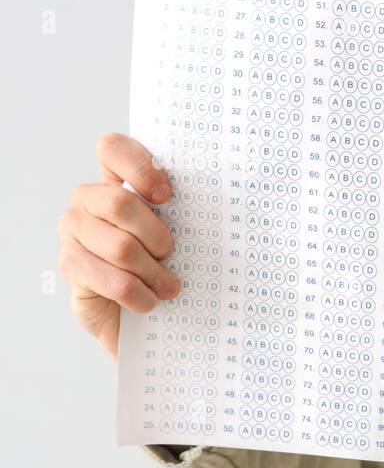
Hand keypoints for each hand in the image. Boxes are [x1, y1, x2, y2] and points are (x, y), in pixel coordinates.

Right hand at [56, 133, 179, 359]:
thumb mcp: (179, 233)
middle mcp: (87, 201)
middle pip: (120, 203)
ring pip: (121, 247)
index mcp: (115, 181)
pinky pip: (113, 280)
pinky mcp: (70, 266)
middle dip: (157, 236)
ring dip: (154, 273)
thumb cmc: (164, 266)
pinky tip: (149, 301)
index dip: (139, 166)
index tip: (167, 196)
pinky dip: (140, 295)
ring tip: (167, 286)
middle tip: (170, 254)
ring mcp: (73, 232)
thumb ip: (183, 209)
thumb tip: (228, 197)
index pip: (112, 148)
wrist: (144, 319)